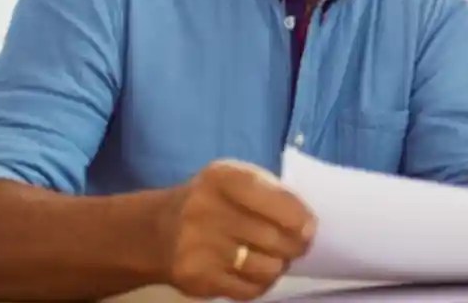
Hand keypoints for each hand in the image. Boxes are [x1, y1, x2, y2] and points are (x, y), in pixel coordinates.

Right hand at [156, 159, 314, 300]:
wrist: (158, 230)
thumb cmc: (213, 201)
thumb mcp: (235, 180)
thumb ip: (271, 193)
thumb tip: (307, 226)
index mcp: (221, 177)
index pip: (272, 198)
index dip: (298, 216)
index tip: (309, 228)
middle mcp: (205, 210)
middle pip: (273, 238)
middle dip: (295, 246)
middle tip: (298, 246)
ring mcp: (197, 247)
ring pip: (265, 267)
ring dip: (278, 265)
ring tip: (275, 257)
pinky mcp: (197, 278)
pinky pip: (249, 289)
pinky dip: (260, 283)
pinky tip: (255, 271)